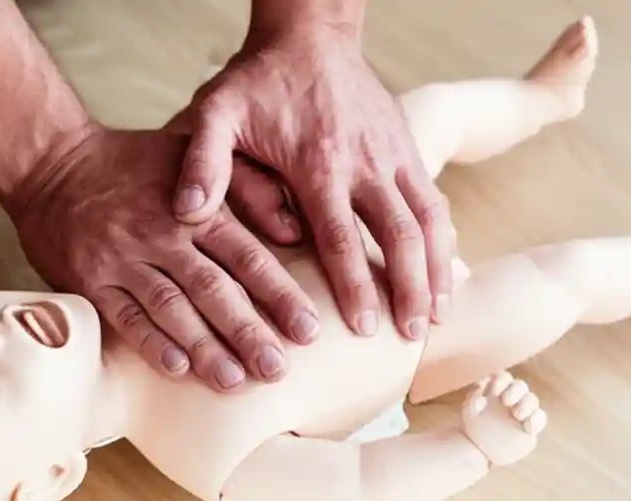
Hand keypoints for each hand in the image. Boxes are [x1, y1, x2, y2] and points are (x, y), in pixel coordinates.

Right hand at [6, 126, 319, 392]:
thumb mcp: (196, 154)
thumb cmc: (137, 164)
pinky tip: (176, 369)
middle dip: (248, 332)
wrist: (53, 163)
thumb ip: (248, 185)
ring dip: (204, 348)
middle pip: (213, 289)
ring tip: (234, 381)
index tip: (308, 329)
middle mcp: (161, 234)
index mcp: (195, 207)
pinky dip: (150, 343)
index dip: (279, 294)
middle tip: (278, 369)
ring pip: (170, 309)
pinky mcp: (89, 280)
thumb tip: (294, 229)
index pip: (246, 256)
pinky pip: (122, 316)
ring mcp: (123, 259)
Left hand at [171, 26, 458, 340]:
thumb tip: (186, 215)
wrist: (308, 35)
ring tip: (437, 316)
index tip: (362, 328)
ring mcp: (392, 154)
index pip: (342, 237)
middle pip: (398, 235)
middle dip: (408, 289)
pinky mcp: (407, 146)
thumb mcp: (217, 112)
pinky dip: (444, 240)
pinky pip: (434, 199)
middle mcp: (365, 162)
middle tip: (411, 336)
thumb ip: (202, 163)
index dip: (355, 285)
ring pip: (428, 220)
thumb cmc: (258, 80)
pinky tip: (445, 272)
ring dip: (436, 270)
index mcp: (319, 163)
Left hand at [461, 371, 546, 466]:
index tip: (494, 391)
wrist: (481, 447)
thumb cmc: (476, 424)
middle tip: (506, 401)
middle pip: (521, 386)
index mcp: (498, 389)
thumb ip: (472, 404)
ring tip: (517, 415)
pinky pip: (540, 419)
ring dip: (527, 404)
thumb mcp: (470, 413)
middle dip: (515, 390)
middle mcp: (513, 398)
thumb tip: (480, 399)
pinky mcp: (530, 427)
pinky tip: (528, 428)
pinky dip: (537, 421)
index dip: (501, 380)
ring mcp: (523, 412)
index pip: (504, 377)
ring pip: (532, 400)